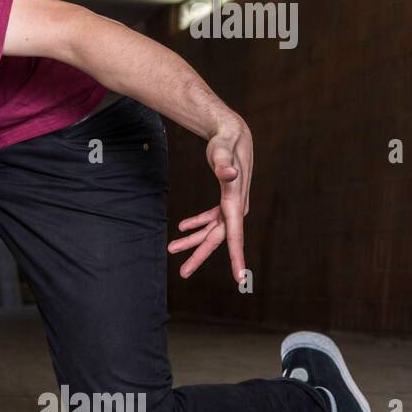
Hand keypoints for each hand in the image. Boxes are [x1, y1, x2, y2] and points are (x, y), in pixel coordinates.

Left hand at [167, 117, 252, 281]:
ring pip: (212, 230)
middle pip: (217, 238)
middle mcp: (235, 207)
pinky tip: (183, 227)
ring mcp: (230, 205)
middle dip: (199, 255)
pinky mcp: (224, 200)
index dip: (236, 257)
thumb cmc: (227, 142)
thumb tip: (229, 174)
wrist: (233, 134)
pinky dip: (197, 224)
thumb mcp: (223, 151)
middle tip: (183, 273)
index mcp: (234, 202)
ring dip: (193, 240)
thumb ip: (224, 164)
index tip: (239, 278)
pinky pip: (211, 218)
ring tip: (172, 249)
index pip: (235, 235)